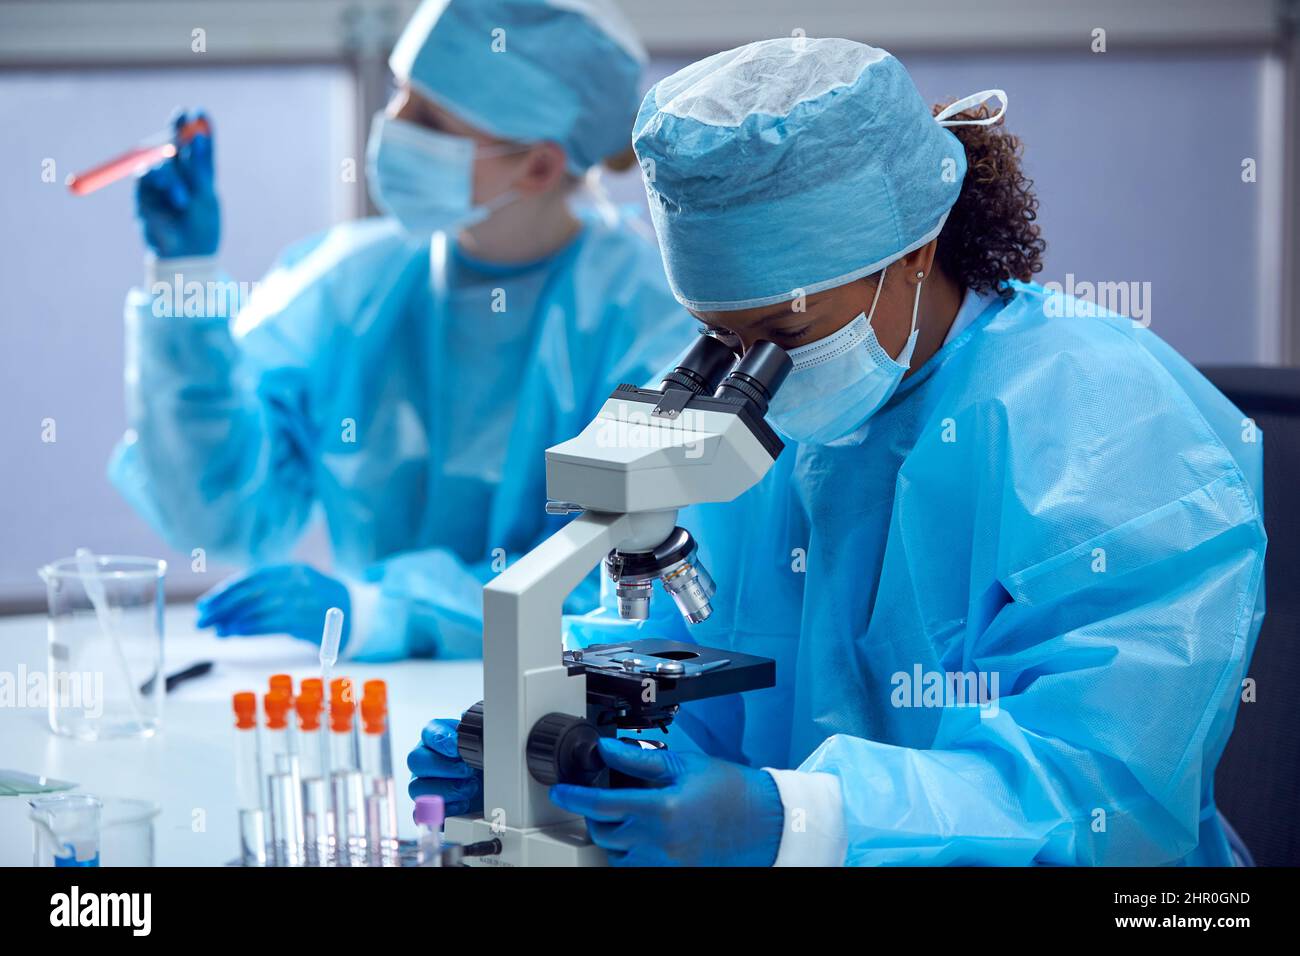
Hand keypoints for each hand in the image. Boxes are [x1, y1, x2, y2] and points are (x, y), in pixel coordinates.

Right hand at [135, 109, 219, 258]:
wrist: (185, 255)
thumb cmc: (202, 226)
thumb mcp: (206, 194)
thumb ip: (200, 164)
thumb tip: (199, 133)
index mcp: (196, 172)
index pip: (193, 143)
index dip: (194, 126)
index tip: (197, 111)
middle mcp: (177, 173)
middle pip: (172, 141)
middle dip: (176, 128)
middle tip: (182, 116)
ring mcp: (158, 180)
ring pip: (159, 158)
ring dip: (171, 174)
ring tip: (182, 200)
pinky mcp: (143, 190)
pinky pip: (145, 171)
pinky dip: (160, 180)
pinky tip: (174, 198)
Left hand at [195, 563, 349, 644]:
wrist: (355, 613)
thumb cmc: (317, 601)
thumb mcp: (296, 583)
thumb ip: (267, 588)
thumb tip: (225, 602)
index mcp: (291, 568)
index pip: (250, 577)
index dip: (224, 591)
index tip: (206, 604)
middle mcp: (296, 581)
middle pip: (250, 593)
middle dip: (222, 607)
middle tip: (202, 620)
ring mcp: (302, 600)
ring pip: (257, 608)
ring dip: (231, 620)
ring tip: (215, 630)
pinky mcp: (305, 619)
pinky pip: (270, 623)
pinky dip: (248, 628)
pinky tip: (234, 633)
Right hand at [408, 719, 482, 816]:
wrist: (491, 788)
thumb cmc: (482, 763)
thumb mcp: (482, 743)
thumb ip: (474, 728)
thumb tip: (468, 715)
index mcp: (436, 739)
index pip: (427, 733)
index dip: (440, 739)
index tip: (456, 748)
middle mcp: (424, 762)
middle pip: (415, 760)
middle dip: (443, 767)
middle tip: (467, 771)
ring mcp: (422, 786)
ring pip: (416, 788)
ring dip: (446, 789)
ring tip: (469, 788)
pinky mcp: (426, 811)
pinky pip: (420, 814)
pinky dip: (441, 811)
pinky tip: (461, 805)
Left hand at [548, 739, 783, 866]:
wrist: (766, 822)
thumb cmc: (732, 791)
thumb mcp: (684, 765)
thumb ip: (640, 758)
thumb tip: (607, 749)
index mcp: (661, 809)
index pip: (601, 803)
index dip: (574, 795)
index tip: (561, 790)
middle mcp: (660, 841)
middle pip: (604, 830)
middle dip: (595, 812)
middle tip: (599, 796)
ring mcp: (665, 864)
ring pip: (615, 853)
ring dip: (612, 835)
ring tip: (627, 816)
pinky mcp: (672, 874)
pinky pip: (634, 868)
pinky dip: (629, 854)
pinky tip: (641, 837)